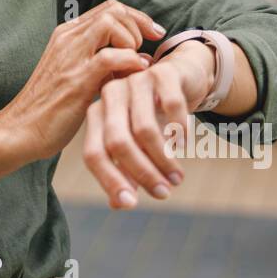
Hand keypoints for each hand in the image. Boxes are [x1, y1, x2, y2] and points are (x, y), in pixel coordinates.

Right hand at [0, 0, 166, 164]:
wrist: (20, 130)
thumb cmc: (50, 108)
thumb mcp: (76, 75)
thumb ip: (102, 62)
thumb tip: (140, 58)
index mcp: (66, 36)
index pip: (109, 9)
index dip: (136, 18)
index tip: (153, 34)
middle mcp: (67, 39)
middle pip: (113, 10)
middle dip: (139, 26)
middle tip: (148, 49)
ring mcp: (70, 57)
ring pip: (110, 23)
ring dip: (132, 41)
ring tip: (135, 65)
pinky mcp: (76, 80)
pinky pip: (110, 57)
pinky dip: (129, 62)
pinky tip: (136, 75)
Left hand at [82, 40, 217, 208]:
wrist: (179, 74)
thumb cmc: (152, 115)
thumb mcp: (136, 142)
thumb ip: (124, 170)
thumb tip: (118, 204)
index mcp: (97, 114)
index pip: (93, 153)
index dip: (110, 180)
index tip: (130, 204)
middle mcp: (110, 96)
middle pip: (117, 142)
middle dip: (142, 173)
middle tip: (163, 193)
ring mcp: (135, 81)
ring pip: (144, 129)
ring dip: (163, 159)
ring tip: (177, 178)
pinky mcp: (163, 73)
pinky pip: (171, 107)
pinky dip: (178, 131)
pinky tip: (183, 144)